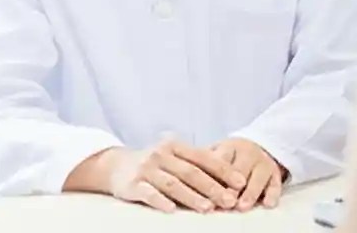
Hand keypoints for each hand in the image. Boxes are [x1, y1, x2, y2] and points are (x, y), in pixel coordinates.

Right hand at [98, 140, 246, 212]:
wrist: (115, 166)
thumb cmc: (153, 164)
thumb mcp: (172, 157)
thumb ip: (195, 165)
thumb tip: (229, 183)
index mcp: (174, 146)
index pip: (203, 157)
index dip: (223, 170)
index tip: (241, 182)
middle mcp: (160, 155)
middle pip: (190, 172)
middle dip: (212, 187)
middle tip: (230, 200)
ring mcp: (146, 169)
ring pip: (172, 184)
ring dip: (192, 196)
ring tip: (208, 208)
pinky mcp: (132, 184)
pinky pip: (148, 193)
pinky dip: (160, 201)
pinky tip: (171, 210)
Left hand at [209, 138, 285, 210]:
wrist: (260, 146)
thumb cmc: (231, 155)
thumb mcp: (218, 152)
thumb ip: (204, 163)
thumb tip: (184, 179)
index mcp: (229, 146)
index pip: (221, 160)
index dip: (214, 176)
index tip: (206, 190)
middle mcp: (248, 153)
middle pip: (240, 170)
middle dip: (232, 187)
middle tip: (225, 201)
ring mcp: (263, 163)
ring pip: (258, 178)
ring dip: (250, 193)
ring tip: (241, 207)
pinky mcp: (275, 173)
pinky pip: (276, 184)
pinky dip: (272, 194)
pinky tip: (267, 204)